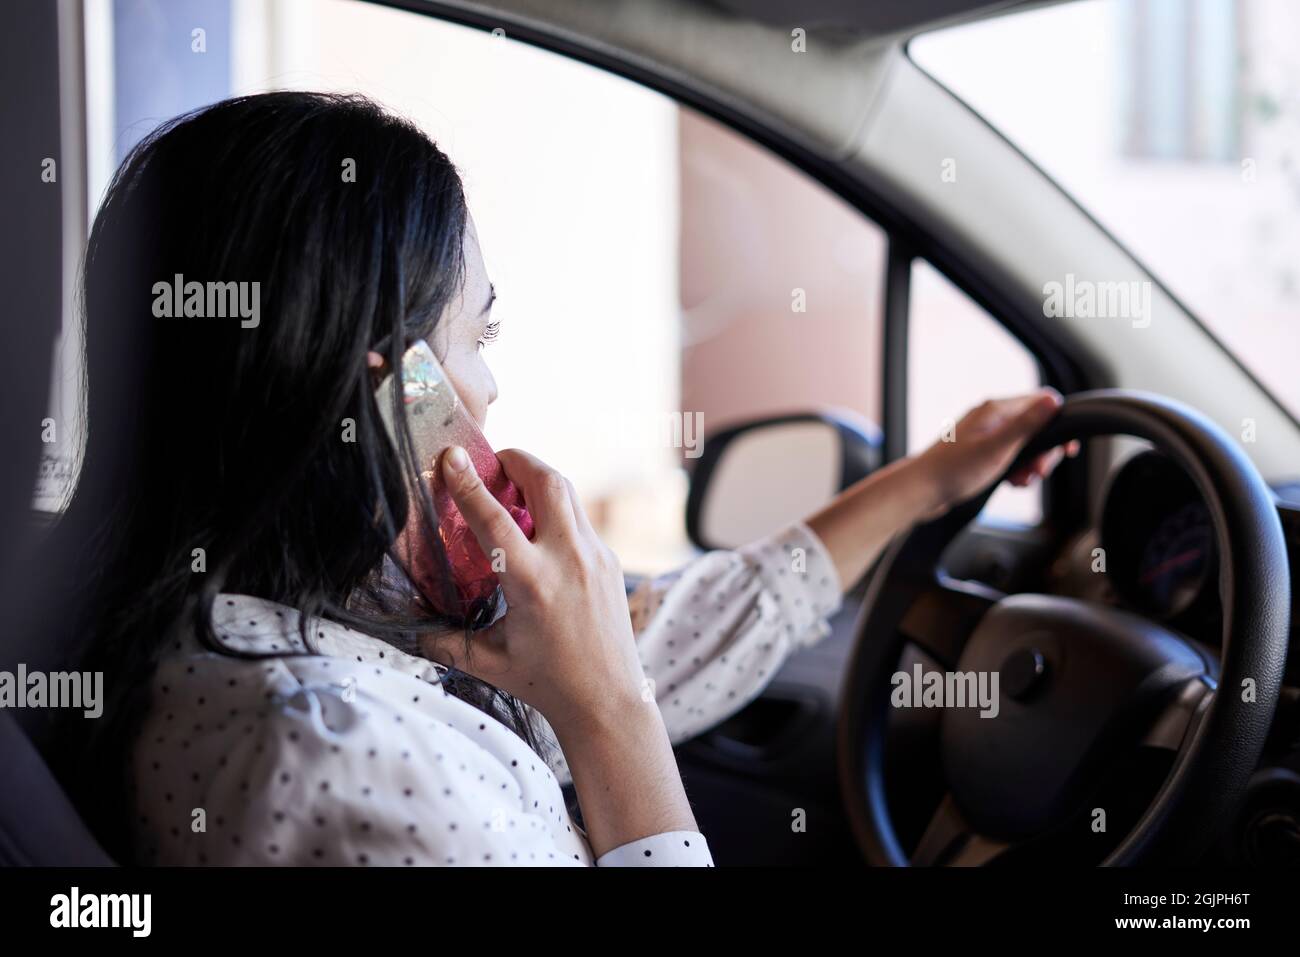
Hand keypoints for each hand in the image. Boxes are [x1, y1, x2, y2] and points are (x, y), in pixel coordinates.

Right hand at [419, 445, 648, 736]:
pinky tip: (536, 529)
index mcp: (533, 583)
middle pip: (546, 482)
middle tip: (491, 463)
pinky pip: (579, 519)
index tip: (451, 456)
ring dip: (537, 480)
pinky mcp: (609, 561)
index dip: (469, 484)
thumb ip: (446, 641)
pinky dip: (555, 510)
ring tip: (510, 489)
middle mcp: (568, 559)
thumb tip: (411, 629)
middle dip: (516, 460)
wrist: (609, 702)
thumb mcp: (489, 662)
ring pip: (567, 494)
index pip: (494, 519)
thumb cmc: (547, 683)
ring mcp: (595, 556)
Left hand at [913, 388, 1078, 515]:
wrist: (920, 490)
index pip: (1041, 402)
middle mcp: (991, 418)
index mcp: (995, 410)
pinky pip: (1009, 455)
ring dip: (1030, 464)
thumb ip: (1026, 425)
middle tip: (1037, 473)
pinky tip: (1010, 482)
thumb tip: (1054, 400)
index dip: (1058, 425)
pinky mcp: (980, 451)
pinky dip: (1015, 469)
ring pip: (1024, 444)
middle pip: (1035, 426)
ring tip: (1021, 481)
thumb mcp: (997, 448)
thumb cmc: (954, 470)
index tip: (1064, 450)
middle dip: (1043, 451)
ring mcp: (985, 434)